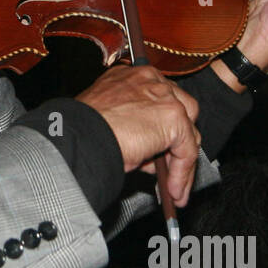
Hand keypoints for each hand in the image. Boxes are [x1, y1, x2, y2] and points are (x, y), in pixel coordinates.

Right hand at [75, 64, 201, 207]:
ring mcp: (163, 95)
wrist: (80, 137)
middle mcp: (149, 79)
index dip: (160, 127)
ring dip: (180, 161)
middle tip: (166, 167)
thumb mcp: (110, 123)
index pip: (158, 99)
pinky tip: (173, 191)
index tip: (158, 150)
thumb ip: (134, 129)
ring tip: (171, 185)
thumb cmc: (84, 131)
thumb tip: (151, 154)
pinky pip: (187, 150)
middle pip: (181, 109)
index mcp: (130, 77)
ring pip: (187, 131)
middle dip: (176, 140)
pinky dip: (182, 173)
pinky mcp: (173, 116)